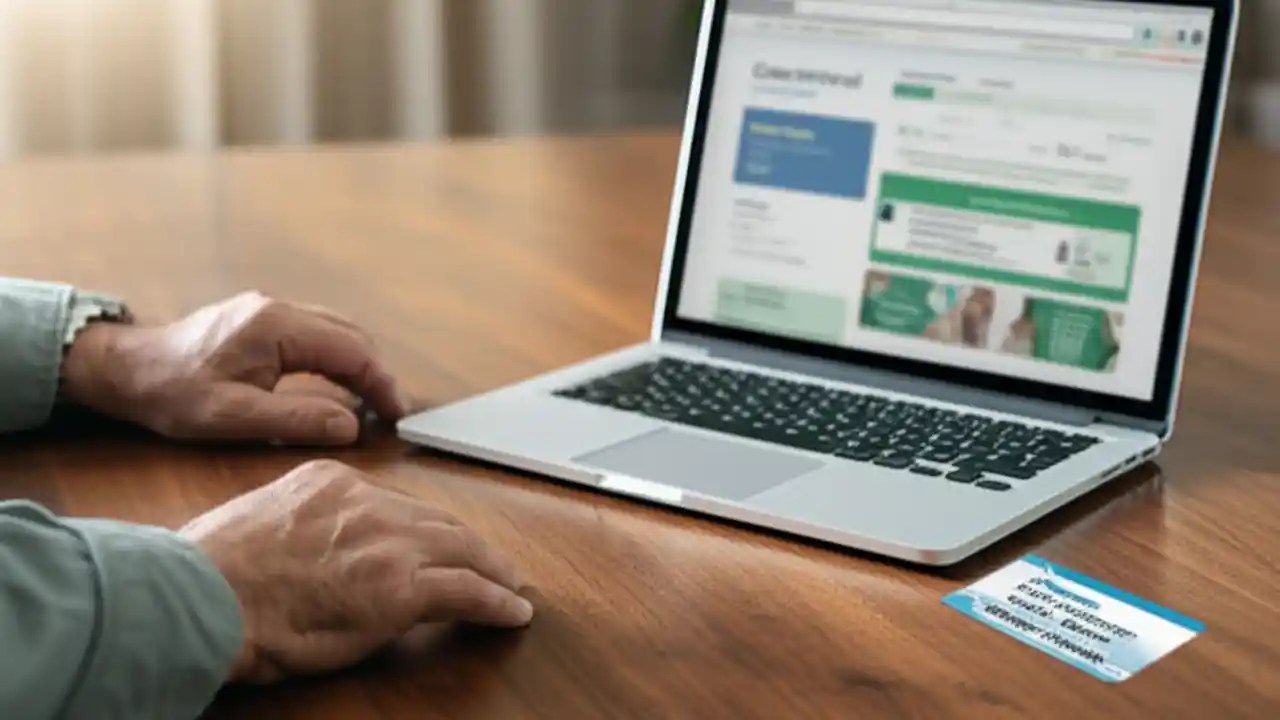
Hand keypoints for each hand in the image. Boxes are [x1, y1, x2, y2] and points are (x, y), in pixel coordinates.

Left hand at [62, 291, 405, 444]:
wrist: (127, 368)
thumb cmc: (173, 394)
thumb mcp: (233, 416)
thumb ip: (297, 418)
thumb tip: (351, 426)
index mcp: (277, 326)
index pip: (351, 351)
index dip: (381, 384)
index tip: (397, 416)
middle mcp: (280, 308)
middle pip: (351, 335)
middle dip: (377, 373)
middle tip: (391, 413)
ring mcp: (271, 309)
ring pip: (337, 329)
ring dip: (360, 363)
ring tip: (372, 400)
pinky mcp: (263, 318)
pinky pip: (318, 331)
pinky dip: (339, 356)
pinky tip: (340, 382)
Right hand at [180, 460, 534, 683]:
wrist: (201, 596)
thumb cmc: (210, 573)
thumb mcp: (260, 524)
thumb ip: (299, 529)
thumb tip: (312, 555)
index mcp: (330, 483)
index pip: (398, 504)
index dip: (426, 528)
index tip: (439, 542)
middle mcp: (367, 503)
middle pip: (439, 522)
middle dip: (470, 545)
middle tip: (494, 563)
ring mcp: (388, 543)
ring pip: (463, 550)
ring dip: (494, 572)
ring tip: (511, 587)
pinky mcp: (401, 588)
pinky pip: (467, 591)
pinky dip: (496, 602)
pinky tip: (511, 612)